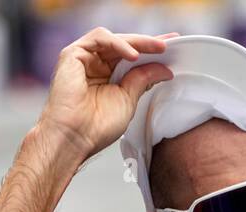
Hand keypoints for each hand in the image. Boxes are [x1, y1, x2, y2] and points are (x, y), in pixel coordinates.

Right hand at [36, 28, 178, 162]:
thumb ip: (143, 79)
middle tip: (169, 43)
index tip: (173, 48)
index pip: (131, 57)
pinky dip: (118, 44)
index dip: (151, 51)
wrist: (73, 138)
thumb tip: (164, 68)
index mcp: (107, 77)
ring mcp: (83, 58)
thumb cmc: (95, 127)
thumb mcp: (128, 99)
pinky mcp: (72, 54)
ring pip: (113, 39)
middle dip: (148, 43)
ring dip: (137, 42)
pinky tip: (133, 56)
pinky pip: (99, 39)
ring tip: (157, 48)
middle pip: (124, 46)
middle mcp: (94, 65)